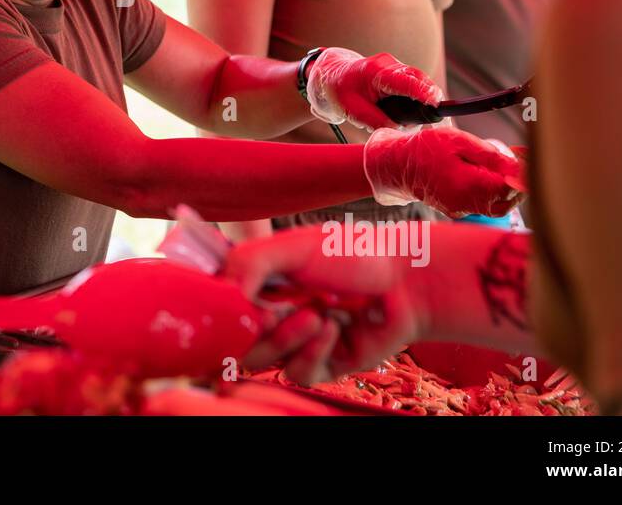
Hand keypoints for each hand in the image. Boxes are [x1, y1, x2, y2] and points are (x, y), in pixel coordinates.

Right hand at [224, 228, 428, 383]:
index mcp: (256, 283)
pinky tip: (335, 328)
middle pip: (233, 340)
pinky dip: (313, 351)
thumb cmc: (350, 254)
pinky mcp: (318, 365)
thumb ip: (247, 265)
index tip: (238, 304)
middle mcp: (269, 313)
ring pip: (261, 361)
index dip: (221, 311)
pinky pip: (296, 373)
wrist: (404, 281)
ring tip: (316, 313)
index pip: (217, 306)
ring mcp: (292, 341)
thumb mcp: (291, 247)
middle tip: (273, 314)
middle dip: (255, 329)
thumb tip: (223, 296)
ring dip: (286, 337)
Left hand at [306, 48, 441, 130]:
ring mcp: (395, 66)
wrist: (331, 73)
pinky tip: (422, 113)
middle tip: (442, 120)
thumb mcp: (351, 110)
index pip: (406, 80)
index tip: (436, 104)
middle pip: (419, 78)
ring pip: (420, 81)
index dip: (423, 92)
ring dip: (426, 99)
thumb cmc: (339, 91)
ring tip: (428, 120)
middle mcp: (389, 65)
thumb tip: (399, 128)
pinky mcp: (398, 72)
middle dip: (431, 97)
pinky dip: (420, 97)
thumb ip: (375, 120)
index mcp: (375, 72)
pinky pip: (414, 83)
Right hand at [364, 125, 524, 217]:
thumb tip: (515, 165)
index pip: (508, 187)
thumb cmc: (424, 149)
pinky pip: (483, 204)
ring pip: (497, 206)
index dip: (522, 172)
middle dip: (518, 182)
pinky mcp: (458, 210)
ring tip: (503, 166)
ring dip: (507, 188)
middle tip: (517, 159)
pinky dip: (492, 191)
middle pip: (507, 201)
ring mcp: (461, 210)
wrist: (397, 165)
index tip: (525, 154)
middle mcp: (466, 204)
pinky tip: (487, 174)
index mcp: (467, 186)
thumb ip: (488, 154)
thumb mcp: (457, 140)